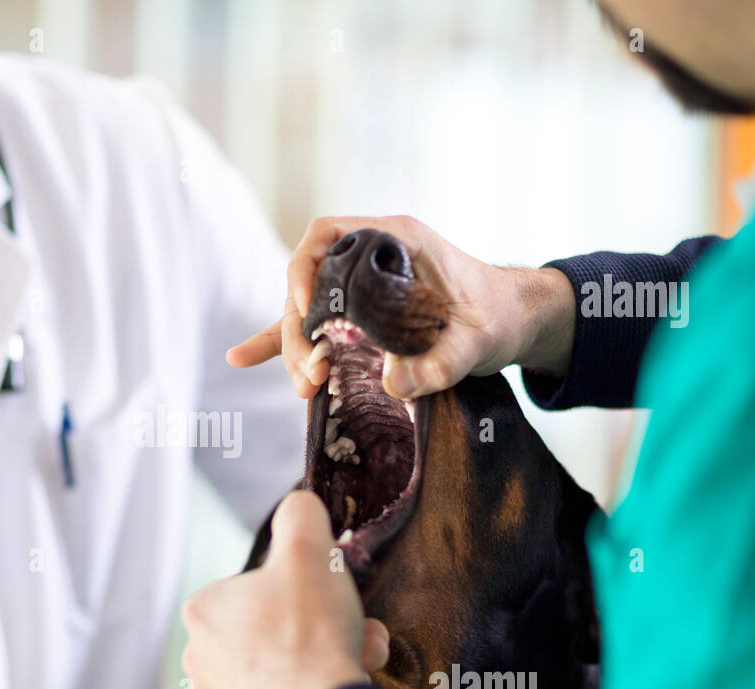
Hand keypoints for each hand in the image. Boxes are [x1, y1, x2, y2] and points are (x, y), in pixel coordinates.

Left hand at [180, 491, 390, 688]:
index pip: (256, 589)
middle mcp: (198, 658)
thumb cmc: (310, 633)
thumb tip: (296, 507)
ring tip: (348, 665)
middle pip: (268, 632)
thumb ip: (299, 514)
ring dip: (313, 664)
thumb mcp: (309, 548)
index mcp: (204, 609)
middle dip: (313, 630)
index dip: (300, 590)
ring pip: (274, 672)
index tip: (326, 599)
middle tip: (348, 633)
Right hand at [228, 215, 576, 399]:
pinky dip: (277, 343)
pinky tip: (241, 359)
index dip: (303, 269)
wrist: (513, 320)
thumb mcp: (477, 340)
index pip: (326, 234)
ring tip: (303, 388)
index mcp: (393, 241)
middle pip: (307, 283)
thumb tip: (394, 385)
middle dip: (297, 330)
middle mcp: (369, 259)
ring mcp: (358, 288)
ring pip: (306, 310)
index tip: (306, 311)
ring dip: (294, 347)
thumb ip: (441, 361)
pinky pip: (310, 326)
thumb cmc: (498, 317)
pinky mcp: (357, 316)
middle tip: (309, 374)